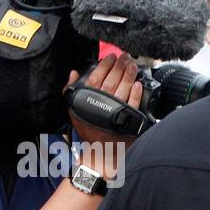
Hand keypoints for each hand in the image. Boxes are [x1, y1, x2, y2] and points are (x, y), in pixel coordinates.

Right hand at [67, 53, 142, 171]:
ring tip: (132, 66)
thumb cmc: (89, 130)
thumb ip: (72, 90)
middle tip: (125, 57)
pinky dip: (135, 94)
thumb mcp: (74, 109)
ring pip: (122, 90)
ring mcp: (115, 112)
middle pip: (111, 81)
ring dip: (128, 76)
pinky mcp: (127, 120)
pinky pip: (132, 105)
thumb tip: (73, 73)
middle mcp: (100, 104)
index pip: (96, 77)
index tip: (111, 57)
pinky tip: (137, 84)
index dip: (104, 65)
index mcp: (87, 99)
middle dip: (119, 66)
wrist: (101, 152)